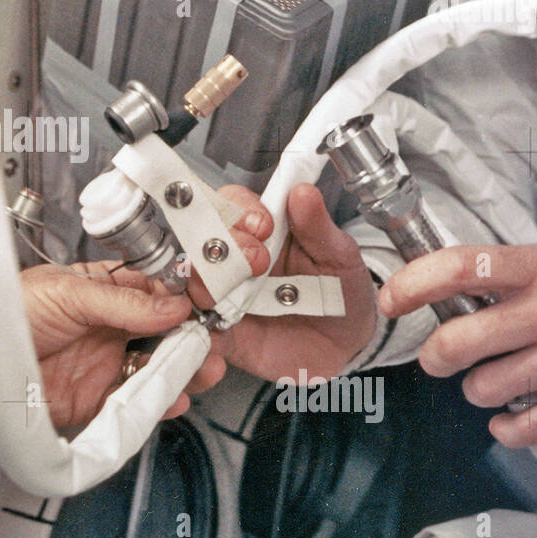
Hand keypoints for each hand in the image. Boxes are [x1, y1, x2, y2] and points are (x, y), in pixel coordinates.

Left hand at [0, 262, 230, 430]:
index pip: (158, 290)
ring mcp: (106, 363)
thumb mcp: (68, 294)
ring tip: (203, 370)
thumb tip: (172, 303)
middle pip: (168, 332)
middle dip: (195, 337)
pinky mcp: (98, 399)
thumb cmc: (6, 314)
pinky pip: (138, 403)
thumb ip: (123, 302)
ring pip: (160, 367)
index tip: (210, 301)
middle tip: (212, 341)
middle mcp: (110, 326)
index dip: (187, 296)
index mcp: (104, 290)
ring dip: (186, 370)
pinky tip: (175, 398)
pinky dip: (162, 403)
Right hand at [203, 184, 377, 382]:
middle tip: (257, 263)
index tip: (263, 226)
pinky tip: (217, 332)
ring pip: (189, 282)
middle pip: (200, 239)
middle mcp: (233, 259)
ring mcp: (223, 296)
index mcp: (260, 231)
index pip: (230, 205)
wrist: (347, 345)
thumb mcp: (340, 256)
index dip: (239, 211)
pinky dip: (194, 330)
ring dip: (201, 286)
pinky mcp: (220, 334)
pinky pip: (194, 331)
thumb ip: (318, 227)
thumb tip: (303, 192)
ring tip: (224, 299)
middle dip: (221, 248)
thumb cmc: (342, 291)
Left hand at [380, 240, 536, 446]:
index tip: (391, 300)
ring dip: (476, 391)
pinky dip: (508, 429)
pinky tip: (513, 417)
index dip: (413, 284)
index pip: (461, 267)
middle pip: (461, 340)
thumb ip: (506, 274)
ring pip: (487, 388)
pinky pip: (527, 427)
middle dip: (434, 355)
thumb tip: (435, 288)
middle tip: (438, 357)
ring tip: (494, 381)